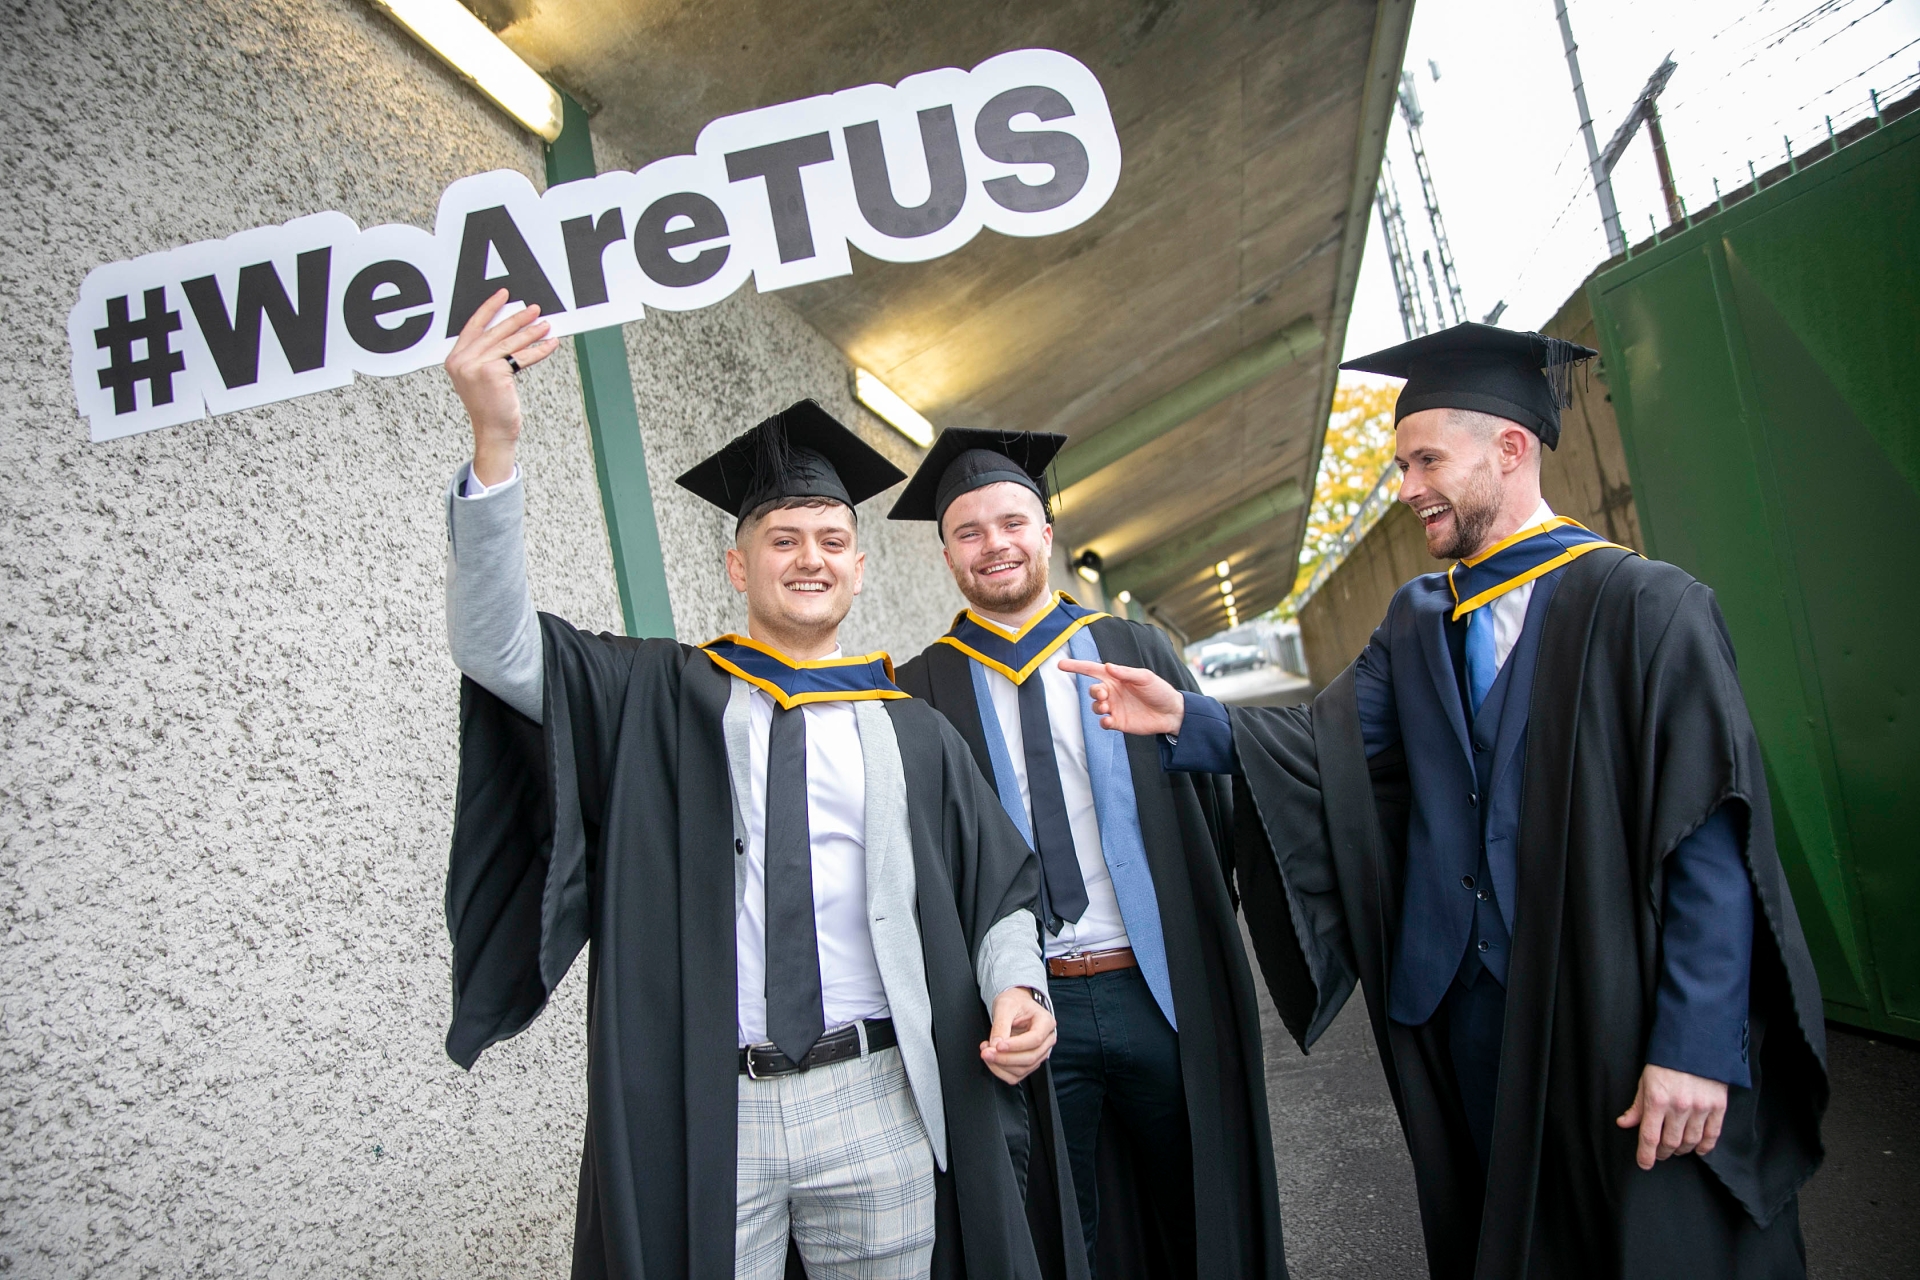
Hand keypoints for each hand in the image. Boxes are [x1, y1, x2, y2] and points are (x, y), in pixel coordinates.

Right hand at [445, 288, 560, 485]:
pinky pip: (521, 357)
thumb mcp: (479, 377)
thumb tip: (510, 331)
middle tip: (534, 309)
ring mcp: (476, 366)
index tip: (503, 295)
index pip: (474, 326)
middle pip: (495, 332)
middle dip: (517, 318)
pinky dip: (539, 350)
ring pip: (510, 343)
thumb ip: (484, 354)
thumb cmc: (489, 407)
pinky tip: (550, 344)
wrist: (492, 432)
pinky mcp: (494, 372)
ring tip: (546, 325)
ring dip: (531, 333)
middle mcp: (462, 361)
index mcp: (455, 359)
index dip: (490, 308)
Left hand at [979, 987, 1056, 1084]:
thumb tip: (994, 1046)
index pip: (1035, 1039)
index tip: (998, 1045)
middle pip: (1030, 1057)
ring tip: (986, 1051)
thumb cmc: (1014, 1002)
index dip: (1016, 1045)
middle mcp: (1047, 1039)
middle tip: (986, 1052)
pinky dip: (1001, 1071)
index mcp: (1046, 1022)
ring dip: (1001, 1066)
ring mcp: (1040, 1053)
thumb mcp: (1005, 1006)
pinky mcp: (1030, 1063)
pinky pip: (1016, 1075)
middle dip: (1005, 1058)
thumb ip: (1000, 1025)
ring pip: (1023, 1069)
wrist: (1015, 1005)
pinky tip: (992, 1060)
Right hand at [1057, 658, 1185, 735]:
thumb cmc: (1160, 691)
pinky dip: (1103, 721)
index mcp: (1117, 678)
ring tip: (1106, 707)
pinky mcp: (1118, 722)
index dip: (1076, 666)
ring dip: (1096, 706)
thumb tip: (1108, 666)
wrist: (1172, 713)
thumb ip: (1126, 673)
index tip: (1061, 664)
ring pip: (1095, 706)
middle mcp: (1113, 692)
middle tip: (1104, 695)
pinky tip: (1109, 720)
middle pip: (1093, 690)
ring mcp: (1114, 707)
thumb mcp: (1145, 677)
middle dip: (1094, 691)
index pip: (1092, 670)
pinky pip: (1103, 722)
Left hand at [1616, 1064, 1728, 1169]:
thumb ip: (1637, 1106)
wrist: (1697, 1043)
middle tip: (1659, 1153)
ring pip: (1691, 1142)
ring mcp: (1701, 1107)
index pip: (1650, 1137)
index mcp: (1657, 1099)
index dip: (1646, 1155)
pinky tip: (1698, 1149)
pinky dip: (1705, 1146)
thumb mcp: (1645, 1080)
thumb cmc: (1667, 1062)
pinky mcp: (1718, 1106)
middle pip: (1670, 1143)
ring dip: (1682, 1150)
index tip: (1644, 1163)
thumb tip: (1624, 1123)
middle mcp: (1679, 1106)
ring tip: (1676, 1149)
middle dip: (1663, 1152)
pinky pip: (1712, 1135)